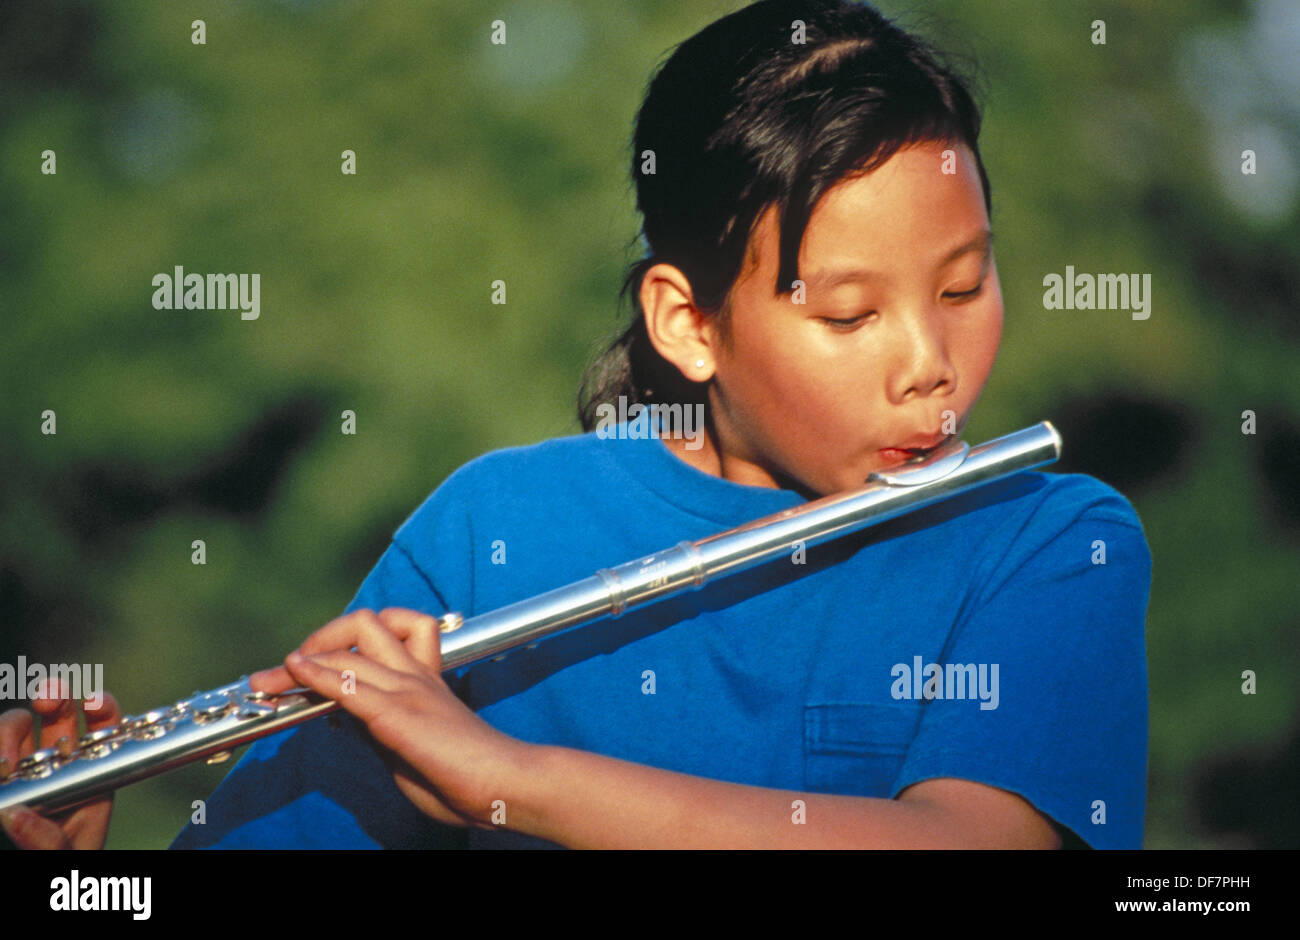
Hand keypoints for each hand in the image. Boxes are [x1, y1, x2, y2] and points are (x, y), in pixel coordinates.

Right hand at [0, 682, 121, 849]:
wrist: (48, 875)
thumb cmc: (62, 860)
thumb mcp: (68, 856)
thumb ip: (49, 840)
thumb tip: (15, 815)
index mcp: (90, 775)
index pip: (103, 726)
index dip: (102, 706)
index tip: (93, 702)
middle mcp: (57, 764)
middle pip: (58, 714)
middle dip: (54, 697)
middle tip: (46, 702)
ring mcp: (23, 769)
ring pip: (16, 728)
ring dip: (8, 732)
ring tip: (5, 765)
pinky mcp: (2, 780)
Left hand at [251, 608, 532, 829]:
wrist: (506, 785)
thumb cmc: (466, 778)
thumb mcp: (412, 746)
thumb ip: (382, 726)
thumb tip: (347, 719)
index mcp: (424, 680)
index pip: (381, 635)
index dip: (338, 644)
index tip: (303, 671)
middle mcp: (415, 676)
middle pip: (363, 626)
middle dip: (318, 639)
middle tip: (284, 670)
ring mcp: (409, 690)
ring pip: (351, 649)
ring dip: (304, 660)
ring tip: (270, 678)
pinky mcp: (400, 714)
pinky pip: (352, 683)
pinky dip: (317, 674)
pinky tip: (295, 671)